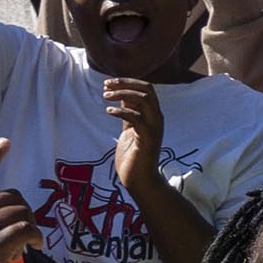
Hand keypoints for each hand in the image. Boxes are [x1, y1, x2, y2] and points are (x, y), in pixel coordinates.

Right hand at [0, 140, 39, 262]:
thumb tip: (15, 213)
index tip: (5, 141)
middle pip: (11, 196)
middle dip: (25, 212)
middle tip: (24, 236)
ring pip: (21, 211)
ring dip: (31, 227)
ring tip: (26, 246)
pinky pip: (27, 228)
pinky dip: (36, 238)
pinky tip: (33, 250)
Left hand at [101, 78, 163, 199]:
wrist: (140, 181)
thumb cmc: (133, 157)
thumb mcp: (129, 130)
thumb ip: (129, 114)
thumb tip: (123, 96)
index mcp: (153, 115)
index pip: (146, 89)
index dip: (128, 82)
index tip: (108, 83)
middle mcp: (157, 119)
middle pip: (147, 90)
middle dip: (126, 83)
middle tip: (106, 85)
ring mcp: (154, 128)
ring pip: (144, 100)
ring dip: (123, 94)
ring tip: (105, 96)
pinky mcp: (148, 138)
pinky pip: (136, 118)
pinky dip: (121, 111)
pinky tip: (108, 111)